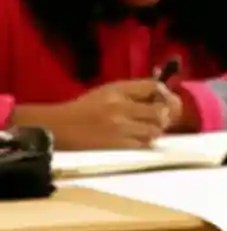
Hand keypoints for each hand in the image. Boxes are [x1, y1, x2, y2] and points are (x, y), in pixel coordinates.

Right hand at [13, 80, 180, 149]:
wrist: (58, 128)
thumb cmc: (84, 109)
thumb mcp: (107, 92)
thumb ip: (132, 92)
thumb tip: (162, 94)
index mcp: (118, 90)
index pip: (154, 86)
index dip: (164, 94)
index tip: (164, 100)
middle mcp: (121, 106)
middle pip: (161, 110)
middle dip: (164, 116)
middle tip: (159, 119)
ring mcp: (120, 127)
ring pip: (155, 129)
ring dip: (155, 131)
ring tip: (145, 131)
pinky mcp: (117, 145)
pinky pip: (144, 144)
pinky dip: (144, 143)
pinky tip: (136, 140)